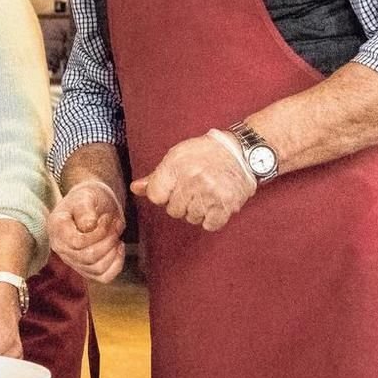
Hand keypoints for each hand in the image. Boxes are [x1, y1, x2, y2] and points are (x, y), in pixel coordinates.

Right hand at [47, 180, 126, 281]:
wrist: (93, 204)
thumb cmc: (89, 198)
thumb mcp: (86, 196)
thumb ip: (85, 209)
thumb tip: (88, 226)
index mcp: (57, 228)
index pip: (77, 243)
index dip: (97, 234)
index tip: (106, 218)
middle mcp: (61, 248)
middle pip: (88, 258)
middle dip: (108, 241)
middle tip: (115, 225)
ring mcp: (73, 260)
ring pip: (97, 269)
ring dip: (114, 251)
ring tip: (116, 234)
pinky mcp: (86, 268)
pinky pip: (103, 277)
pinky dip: (116, 265)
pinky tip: (119, 248)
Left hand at [130, 130, 256, 231]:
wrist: (242, 152)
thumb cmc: (206, 153)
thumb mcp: (177, 157)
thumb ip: (156, 176)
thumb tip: (135, 188)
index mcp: (176, 167)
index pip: (155, 196)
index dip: (163, 194)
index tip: (173, 188)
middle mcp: (192, 181)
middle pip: (173, 211)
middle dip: (181, 203)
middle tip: (193, 190)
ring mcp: (209, 194)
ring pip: (191, 218)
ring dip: (197, 211)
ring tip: (206, 195)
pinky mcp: (226, 206)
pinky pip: (209, 225)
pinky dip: (211, 219)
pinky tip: (214, 205)